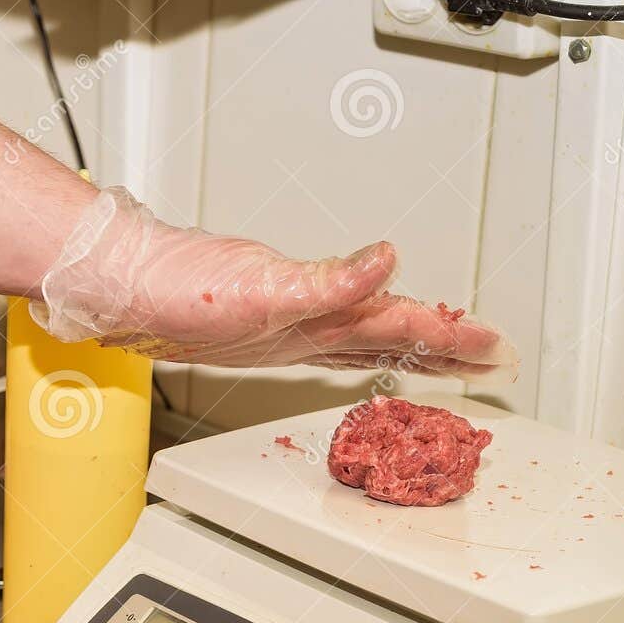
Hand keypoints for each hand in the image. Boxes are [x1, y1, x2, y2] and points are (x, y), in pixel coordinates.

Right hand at [32, 187, 516, 381]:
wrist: (127, 287)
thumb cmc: (180, 296)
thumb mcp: (264, 291)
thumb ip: (330, 283)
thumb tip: (387, 265)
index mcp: (313, 328)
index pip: (399, 331)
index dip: (450, 339)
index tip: (496, 349)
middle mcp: (306, 330)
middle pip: (392, 341)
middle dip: (446, 350)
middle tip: (494, 357)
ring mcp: (287, 323)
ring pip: (363, 335)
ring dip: (409, 341)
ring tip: (448, 346)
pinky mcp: (266, 306)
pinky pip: (325, 314)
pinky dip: (355, 304)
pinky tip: (367, 295)